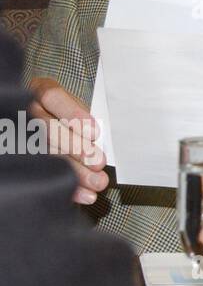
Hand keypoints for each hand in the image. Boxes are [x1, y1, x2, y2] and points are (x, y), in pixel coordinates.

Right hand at [27, 76, 107, 204]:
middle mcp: (26, 112)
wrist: (37, 118)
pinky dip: (66, 188)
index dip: (73, 114)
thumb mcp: (70, 105)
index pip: (52, 97)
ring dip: (73, 172)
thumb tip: (98, 140)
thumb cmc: (61, 111)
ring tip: (96, 183)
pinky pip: (42, 175)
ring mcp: (20, 135)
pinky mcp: (22, 158)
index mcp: (40, 91)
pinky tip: (83, 195)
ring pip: (45, 154)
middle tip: (98, 163)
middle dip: (75, 148)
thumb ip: (80, 119)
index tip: (93, 132)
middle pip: (48, 130)